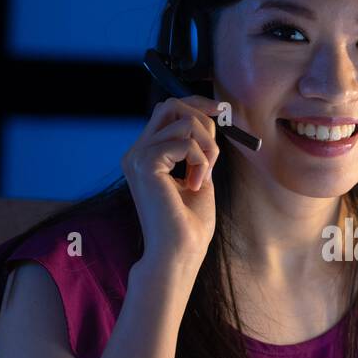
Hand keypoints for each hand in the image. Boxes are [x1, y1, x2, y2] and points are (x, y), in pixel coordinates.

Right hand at [121, 94, 222, 276]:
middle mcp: (136, 152)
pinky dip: (201, 161)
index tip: (221, 110)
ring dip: (206, 148)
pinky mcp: (144, 164)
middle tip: (213, 154)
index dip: (196, 104)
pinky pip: (184, 142)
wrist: (178, 253)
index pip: (167, 111)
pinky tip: (196, 186)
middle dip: (202, 121)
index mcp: (146, 155)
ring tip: (203, 178)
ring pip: (183, 122)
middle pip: (171, 106)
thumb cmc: (189, 225)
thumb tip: (208, 119)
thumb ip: (196, 148)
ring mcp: (137, 157)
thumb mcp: (198, 175)